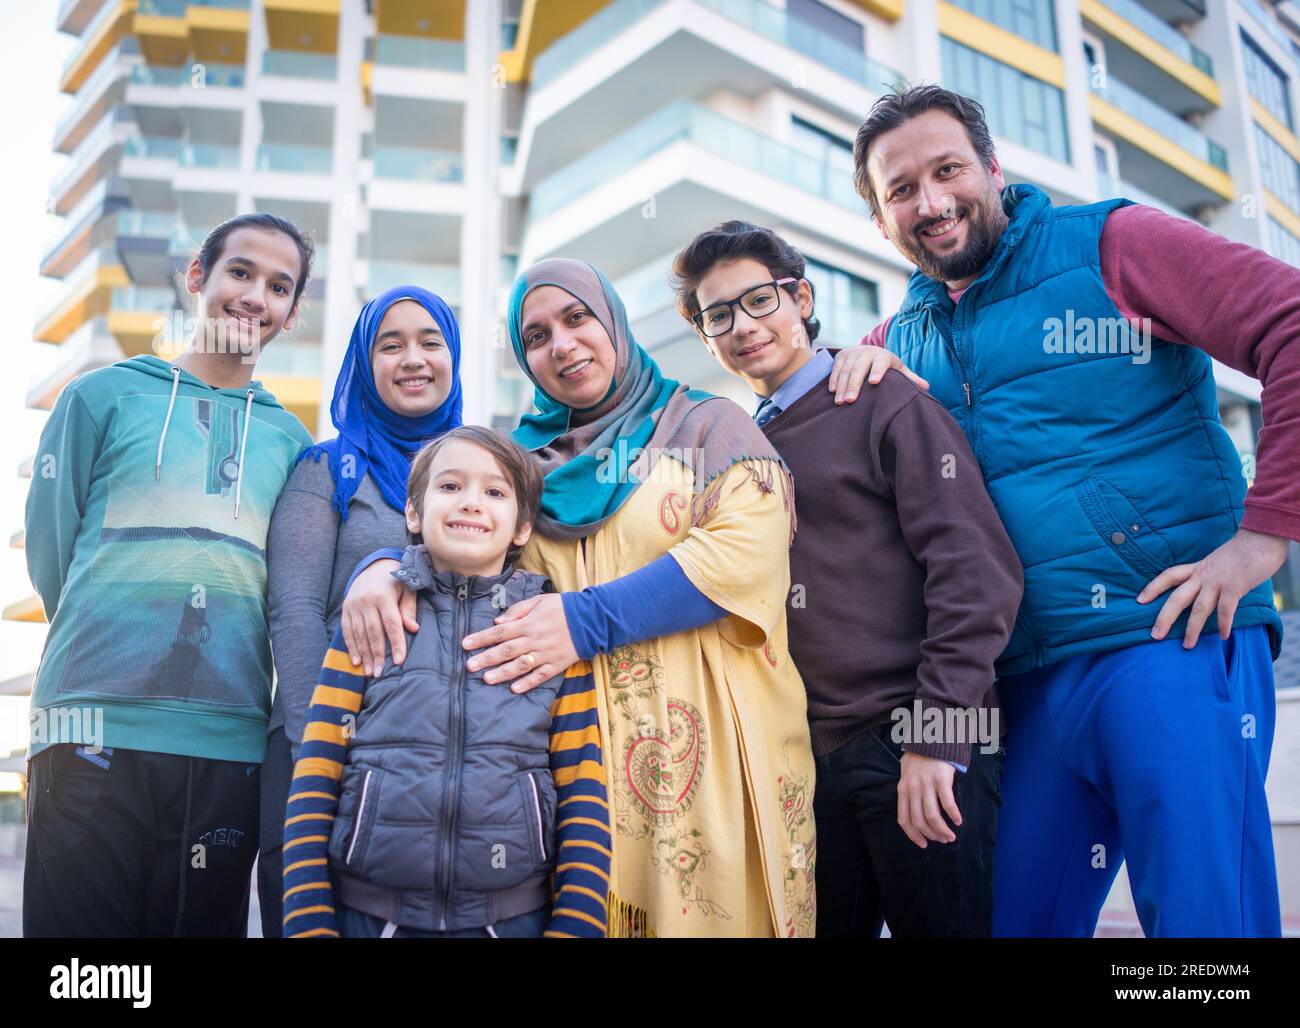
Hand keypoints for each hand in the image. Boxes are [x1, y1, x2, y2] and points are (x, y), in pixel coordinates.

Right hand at [340, 559, 417, 674]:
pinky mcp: (345, 610)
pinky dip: (351, 647)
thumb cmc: (396, 582)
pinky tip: (356, 661)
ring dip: (364, 655)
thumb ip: (409, 609)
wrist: (373, 567)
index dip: (396, 643)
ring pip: (358, 634)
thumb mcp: (407, 590)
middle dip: (377, 654)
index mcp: (383, 595)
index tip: (399, 661)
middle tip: (380, 673)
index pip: (391, 624)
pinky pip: (347, 631)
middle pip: (373, 632)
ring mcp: (353, 605)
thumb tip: (413, 629)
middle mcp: (365, 601)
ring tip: (369, 672)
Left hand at [463, 593, 578, 693]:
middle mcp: (534, 640)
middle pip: (506, 651)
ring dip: (503, 673)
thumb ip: (517, 610)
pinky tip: (514, 689)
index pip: (500, 632)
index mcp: (529, 624)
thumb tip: (498, 621)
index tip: (465, 644)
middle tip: (469, 666)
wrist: (591, 618)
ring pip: (521, 665)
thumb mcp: (539, 600)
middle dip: (486, 658)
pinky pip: (540, 676)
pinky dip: (528, 683)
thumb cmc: (563, 607)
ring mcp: (546, 654)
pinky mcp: (557, 664)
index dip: (482, 638)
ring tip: (486, 679)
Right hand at [828, 344, 928, 403]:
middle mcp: (867, 352)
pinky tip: (832, 391)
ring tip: (840, 401)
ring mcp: (852, 353)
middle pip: (859, 368)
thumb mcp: (898, 370)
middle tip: (850, 400)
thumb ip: (910, 378)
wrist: (868, 351)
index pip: (881, 362)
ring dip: (841, 385)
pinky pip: (835, 368)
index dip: (878, 371)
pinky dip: (833, 379)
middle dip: (854, 384)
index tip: (874, 382)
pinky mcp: (841, 356)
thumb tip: (926, 387)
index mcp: (883, 355)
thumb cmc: (886, 367)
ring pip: (845, 369)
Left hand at [897, 751, 960, 848]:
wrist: (930, 739)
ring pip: (933, 816)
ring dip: (942, 830)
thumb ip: (909, 794)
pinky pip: (947, 803)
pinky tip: (958, 821)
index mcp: (903, 790)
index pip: (904, 820)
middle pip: (919, 821)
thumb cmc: (919, 759)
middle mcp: (913, 789)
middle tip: (942, 840)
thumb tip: (914, 816)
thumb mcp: (906, 776)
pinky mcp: (941, 779)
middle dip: (931, 835)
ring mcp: (926, 784)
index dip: (913, 835)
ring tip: (950, 836)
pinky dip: (953, 815)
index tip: (923, 844)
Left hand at [1138, 528, 1287, 648]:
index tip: (1139, 600)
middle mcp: (1203, 575)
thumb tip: (1206, 590)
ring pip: (1198, 608)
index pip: (1168, 576)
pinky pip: (1226, 609)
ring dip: (1192, 628)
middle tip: (1155, 635)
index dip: (1152, 587)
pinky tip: (1222, 635)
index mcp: (1197, 568)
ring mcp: (1218, 581)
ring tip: (1187, 645)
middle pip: (1177, 597)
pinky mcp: (1235, 586)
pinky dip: (1223, 623)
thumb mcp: (1218, 561)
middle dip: (1164, 617)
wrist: (1262, 538)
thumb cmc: (1243, 551)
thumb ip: (1210, 575)